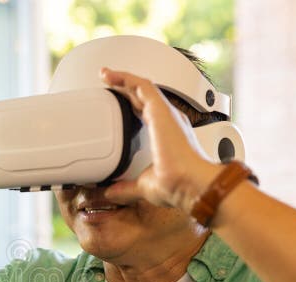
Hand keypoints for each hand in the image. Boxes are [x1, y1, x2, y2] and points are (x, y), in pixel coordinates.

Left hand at [99, 68, 221, 212]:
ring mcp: (165, 113)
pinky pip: (141, 85)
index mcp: (167, 134)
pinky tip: (112, 75)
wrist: (191, 183)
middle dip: (125, 87)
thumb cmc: (177, 185)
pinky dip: (126, 77)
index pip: (145, 113)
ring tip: (105, 74)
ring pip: (141, 87)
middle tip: (107, 82)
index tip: (116, 103)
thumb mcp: (144, 185)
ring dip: (123, 79)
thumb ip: (126, 187)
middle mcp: (168, 120)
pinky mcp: (160, 109)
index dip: (131, 105)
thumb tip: (111, 192)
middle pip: (142, 97)